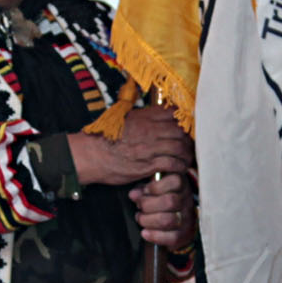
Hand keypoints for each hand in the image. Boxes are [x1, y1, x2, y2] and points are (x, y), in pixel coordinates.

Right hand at [69, 104, 193, 187]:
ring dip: (186, 154)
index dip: (184, 121)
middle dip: (189, 139)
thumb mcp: (124, 118)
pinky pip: (171, 164)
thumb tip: (160, 114)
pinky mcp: (147, 165)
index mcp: (144, 116)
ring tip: (186, 158)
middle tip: (191, 146)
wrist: (90, 155)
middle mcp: (149, 130)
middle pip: (181, 131)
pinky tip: (179, 168)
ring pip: (180, 148)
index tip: (187, 128)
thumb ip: (144, 117)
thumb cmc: (105, 137)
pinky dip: (179, 167)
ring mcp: (149, 148)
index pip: (174, 113)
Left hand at [129, 169, 196, 250]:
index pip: (175, 182)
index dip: (155, 187)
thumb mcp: (154, 187)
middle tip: (139, 207)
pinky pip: (172, 237)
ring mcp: (188, 218)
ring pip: (168, 220)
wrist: (177, 217)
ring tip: (140, 218)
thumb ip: (144, 189)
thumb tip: (134, 194)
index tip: (145, 190)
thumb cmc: (161, 198)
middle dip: (148, 205)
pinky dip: (155, 236)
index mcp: (181, 185)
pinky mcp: (186, 234)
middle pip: (170, 201)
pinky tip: (145, 232)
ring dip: (148, 220)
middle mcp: (187, 200)